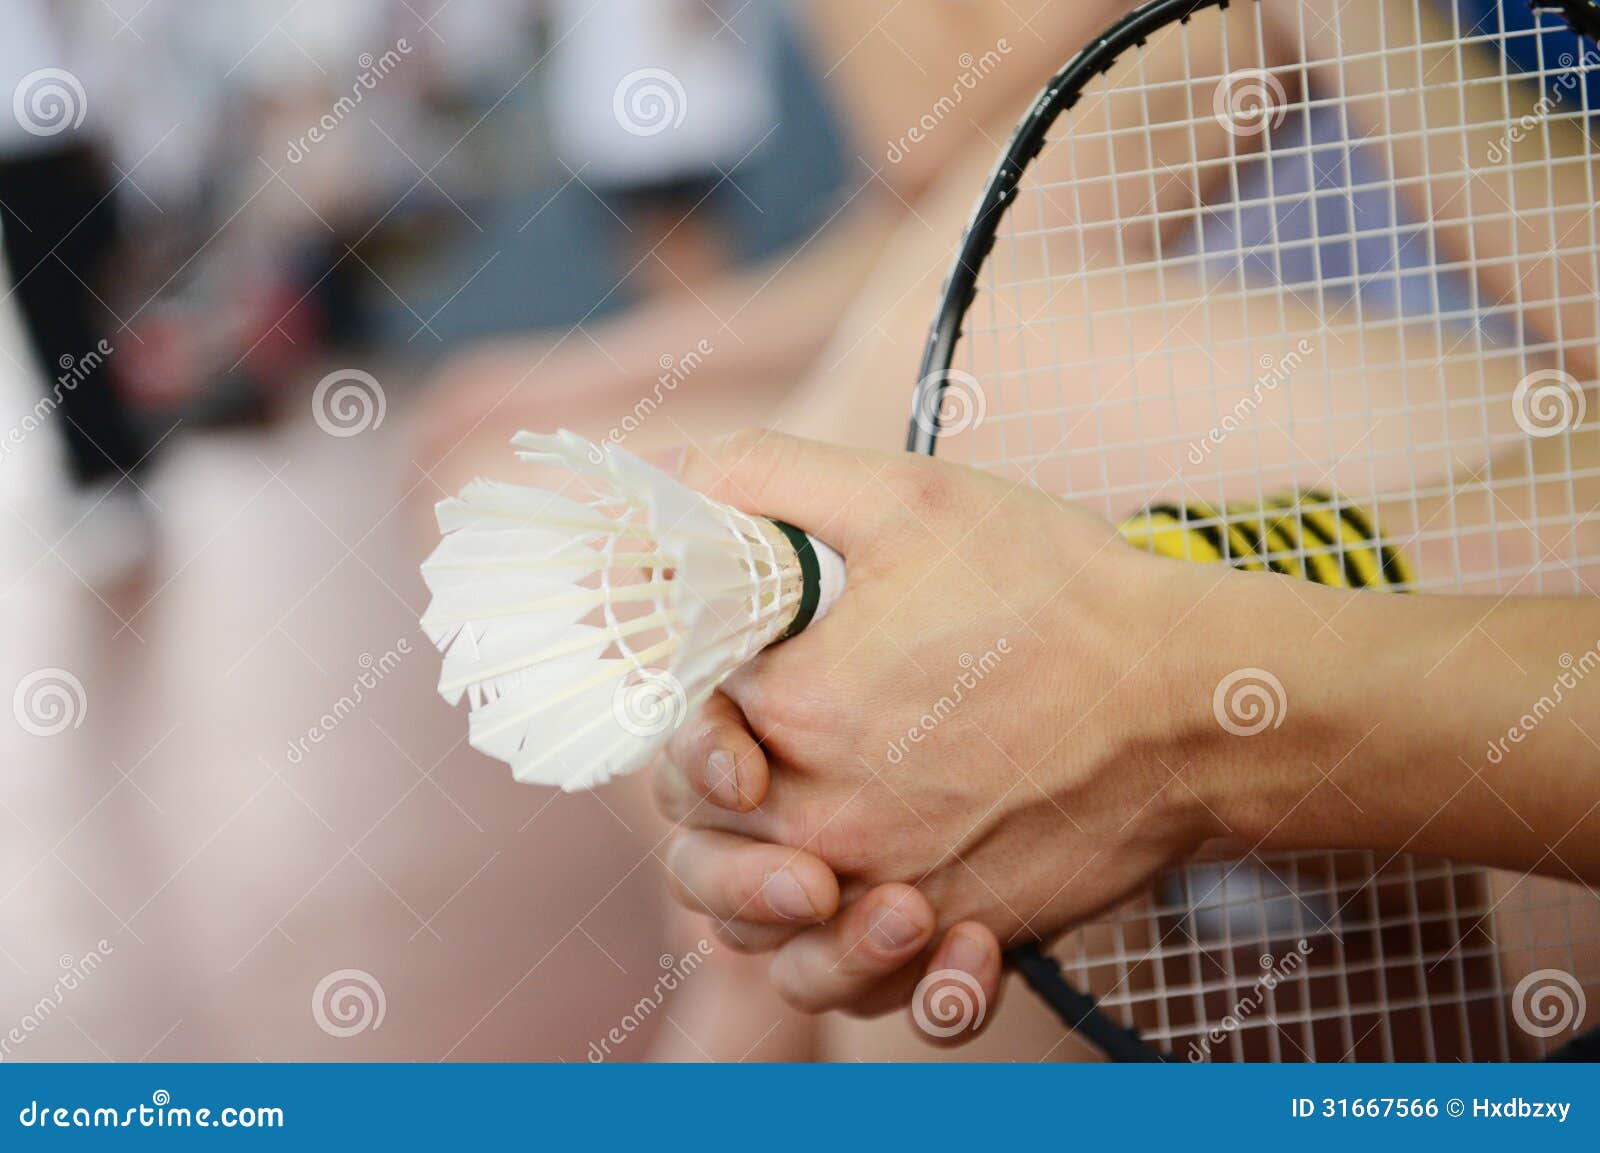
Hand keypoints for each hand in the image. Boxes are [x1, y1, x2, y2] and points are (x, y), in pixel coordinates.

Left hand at [651, 429, 1230, 1037]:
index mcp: (797, 713)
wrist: (1198, 700)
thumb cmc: (1059, 595)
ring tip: (816, 842)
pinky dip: (867, 971)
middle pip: (703, 848)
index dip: (690, 705)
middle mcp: (831, 823)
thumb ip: (771, 477)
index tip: (739, 678)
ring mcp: (899, 892)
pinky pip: (874, 993)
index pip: (675, 734)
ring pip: (771, 941)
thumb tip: (676, 471)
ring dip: (771, 901)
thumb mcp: (908, 497)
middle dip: (713, 799)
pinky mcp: (965, 933)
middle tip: (759, 754)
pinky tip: (900, 918)